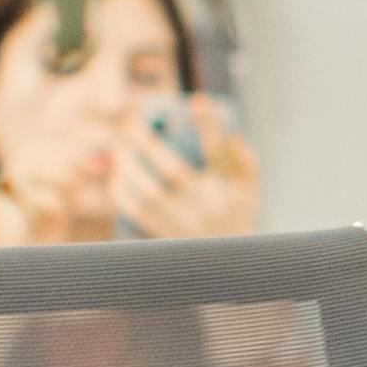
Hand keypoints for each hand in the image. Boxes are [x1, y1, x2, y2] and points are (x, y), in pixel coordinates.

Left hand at [114, 91, 261, 239]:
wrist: (225, 266)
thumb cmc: (236, 217)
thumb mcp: (250, 190)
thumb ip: (246, 161)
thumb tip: (233, 134)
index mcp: (226, 189)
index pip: (218, 152)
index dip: (208, 125)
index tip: (196, 100)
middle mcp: (203, 205)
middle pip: (171, 168)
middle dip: (146, 140)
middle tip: (130, 120)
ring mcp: (181, 221)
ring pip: (146, 189)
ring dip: (127, 163)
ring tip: (118, 144)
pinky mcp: (162, 234)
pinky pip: (134, 211)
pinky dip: (121, 190)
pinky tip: (116, 173)